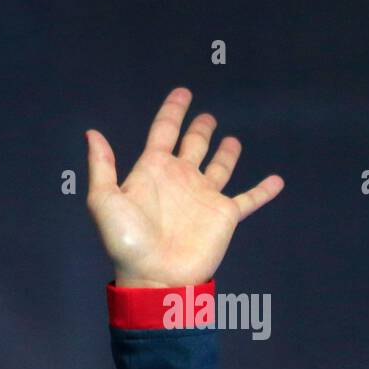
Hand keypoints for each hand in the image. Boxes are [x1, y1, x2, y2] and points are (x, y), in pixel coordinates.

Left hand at [85, 87, 283, 287]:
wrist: (154, 276)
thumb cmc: (127, 241)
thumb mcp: (104, 201)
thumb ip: (101, 166)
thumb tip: (92, 133)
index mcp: (153, 171)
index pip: (163, 132)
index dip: (172, 111)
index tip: (182, 92)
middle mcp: (180, 179)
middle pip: (193, 146)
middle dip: (199, 130)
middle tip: (206, 117)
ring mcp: (204, 196)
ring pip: (219, 167)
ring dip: (226, 154)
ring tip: (231, 139)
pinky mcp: (224, 215)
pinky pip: (248, 199)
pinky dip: (263, 190)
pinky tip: (277, 181)